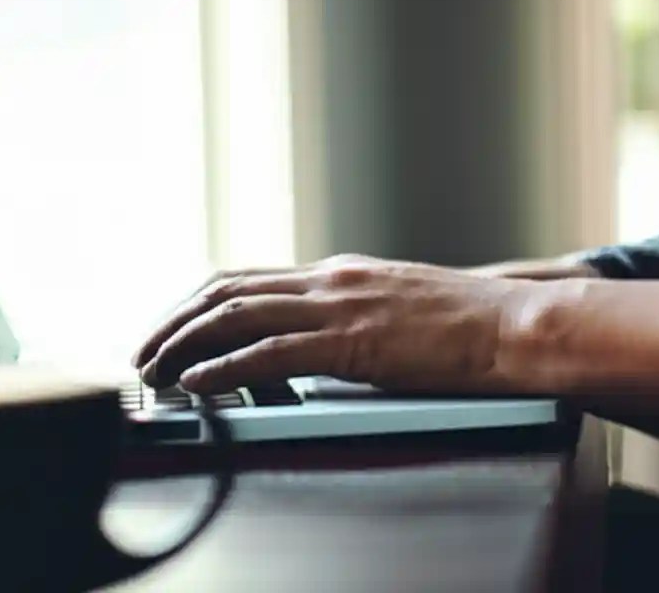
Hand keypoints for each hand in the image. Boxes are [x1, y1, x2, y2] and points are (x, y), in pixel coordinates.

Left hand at [132, 255, 545, 394]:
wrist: (515, 325)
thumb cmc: (466, 324)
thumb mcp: (396, 306)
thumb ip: (351, 315)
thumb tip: (318, 343)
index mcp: (335, 273)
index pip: (245, 280)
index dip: (197, 305)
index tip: (169, 329)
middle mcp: (327, 280)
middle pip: (226, 291)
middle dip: (174, 322)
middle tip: (143, 353)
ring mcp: (337, 307)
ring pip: (235, 316)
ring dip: (185, 344)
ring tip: (156, 371)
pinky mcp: (351, 343)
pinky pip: (269, 354)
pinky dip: (224, 368)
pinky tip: (198, 384)